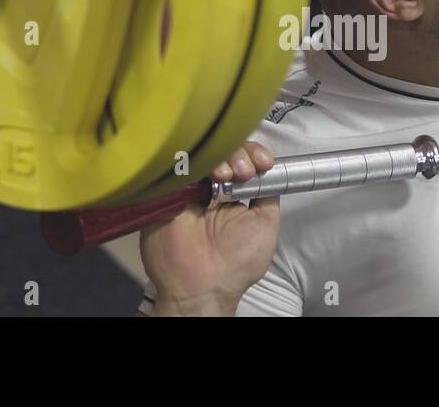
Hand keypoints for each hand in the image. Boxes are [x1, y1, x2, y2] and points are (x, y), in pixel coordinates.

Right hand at [139, 141, 278, 315]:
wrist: (203, 287)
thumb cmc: (236, 265)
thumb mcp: (266, 225)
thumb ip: (268, 196)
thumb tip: (271, 172)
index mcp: (233, 194)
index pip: (242, 159)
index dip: (254, 154)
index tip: (265, 162)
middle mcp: (210, 188)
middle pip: (223, 151)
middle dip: (239, 154)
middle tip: (244, 172)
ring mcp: (188, 189)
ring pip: (202, 153)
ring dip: (220, 157)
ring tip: (226, 175)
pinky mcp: (166, 193)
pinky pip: (177, 166)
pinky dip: (194, 161)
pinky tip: (209, 174)